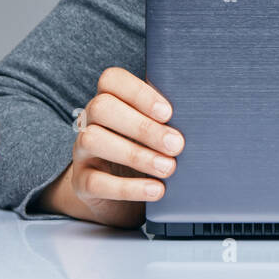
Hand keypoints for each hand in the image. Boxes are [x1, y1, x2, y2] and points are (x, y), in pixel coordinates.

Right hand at [37, 66, 184, 227]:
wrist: (126, 197)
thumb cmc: (149, 150)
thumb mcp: (158, 128)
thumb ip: (168, 116)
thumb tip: (198, 110)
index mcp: (110, 99)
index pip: (112, 80)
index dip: (139, 93)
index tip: (168, 113)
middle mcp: (90, 120)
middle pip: (102, 108)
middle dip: (142, 126)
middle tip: (176, 144)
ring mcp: (81, 151)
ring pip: (93, 140)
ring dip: (136, 154)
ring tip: (168, 168)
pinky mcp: (81, 182)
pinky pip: (96, 182)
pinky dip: (129, 188)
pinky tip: (156, 190)